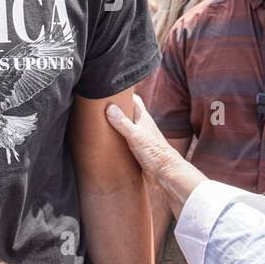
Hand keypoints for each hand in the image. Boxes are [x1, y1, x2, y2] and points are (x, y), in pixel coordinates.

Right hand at [106, 94, 205, 210]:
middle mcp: (142, 126)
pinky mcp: (137, 150)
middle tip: (99, 106)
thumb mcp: (135, 136)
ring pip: (126, 126)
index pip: (134, 99)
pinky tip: (107, 142)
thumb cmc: (155, 153)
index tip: (110, 89)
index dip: (123, 93)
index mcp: (143, 118)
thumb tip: (109, 107)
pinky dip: (117, 139)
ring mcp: (140, 138)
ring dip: (115, 124)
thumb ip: (122, 122)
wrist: (166, 174)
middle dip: (116, 108)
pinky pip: (125, 140)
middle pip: (128, 112)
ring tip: (99, 122)